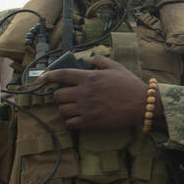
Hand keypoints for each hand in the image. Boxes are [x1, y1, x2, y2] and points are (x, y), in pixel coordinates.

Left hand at [38, 55, 158, 130]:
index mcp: (89, 78)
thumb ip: (100, 61)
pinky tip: (76, 118)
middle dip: (59, 95)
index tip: (42, 79)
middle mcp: (84, 93)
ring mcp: (86, 108)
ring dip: (64, 108)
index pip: (61, 75)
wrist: (141, 104)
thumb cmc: (130, 85)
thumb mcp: (116, 67)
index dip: (48, 76)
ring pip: (62, 110)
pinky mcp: (91, 122)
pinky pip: (71, 124)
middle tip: (66, 96)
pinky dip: (71, 121)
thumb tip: (89, 59)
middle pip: (58, 95)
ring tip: (71, 107)